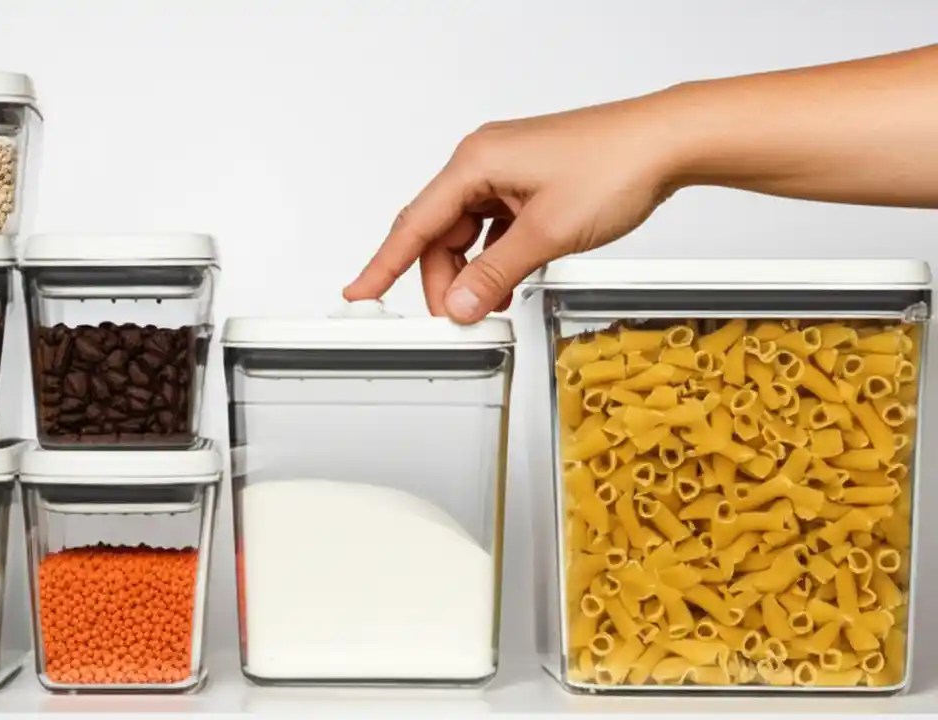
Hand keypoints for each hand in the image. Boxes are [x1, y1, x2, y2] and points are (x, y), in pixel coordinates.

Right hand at [344, 92, 684, 322]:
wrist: (668, 141)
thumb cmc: (615, 164)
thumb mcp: (547, 233)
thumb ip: (496, 273)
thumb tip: (459, 304)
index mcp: (476, 163)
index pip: (415, 224)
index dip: (383, 265)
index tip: (359, 293)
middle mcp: (484, 163)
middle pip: (440, 233)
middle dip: (444, 280)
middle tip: (456, 319)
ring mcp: (507, 172)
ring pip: (467, 234)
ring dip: (473, 272)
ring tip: (488, 304)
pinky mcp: (529, 183)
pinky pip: (494, 228)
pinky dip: (496, 258)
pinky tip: (506, 282)